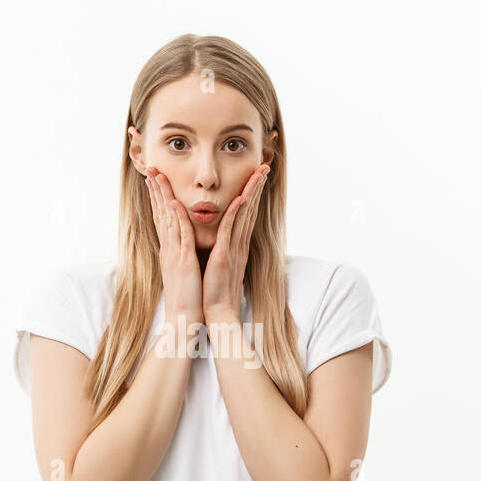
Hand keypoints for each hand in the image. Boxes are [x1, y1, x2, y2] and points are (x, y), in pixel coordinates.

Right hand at [145, 166, 203, 324]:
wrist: (184, 319)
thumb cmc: (187, 299)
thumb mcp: (182, 272)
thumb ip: (180, 256)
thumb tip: (179, 247)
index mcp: (169, 251)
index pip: (162, 219)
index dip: (157, 199)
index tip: (154, 182)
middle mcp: (169, 249)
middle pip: (160, 214)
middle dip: (155, 191)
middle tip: (150, 170)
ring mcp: (175, 254)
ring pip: (168, 219)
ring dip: (164, 196)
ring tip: (158, 176)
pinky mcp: (184, 261)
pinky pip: (182, 234)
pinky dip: (179, 217)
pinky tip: (175, 202)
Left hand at [202, 164, 268, 320]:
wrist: (217, 313)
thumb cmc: (215, 292)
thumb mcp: (221, 265)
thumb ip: (223, 249)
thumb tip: (223, 240)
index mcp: (237, 246)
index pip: (246, 215)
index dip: (252, 195)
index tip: (257, 177)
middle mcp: (239, 244)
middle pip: (251, 210)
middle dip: (257, 187)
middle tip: (264, 167)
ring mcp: (233, 249)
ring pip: (244, 215)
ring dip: (251, 193)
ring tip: (259, 174)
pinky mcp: (224, 256)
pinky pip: (230, 231)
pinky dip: (235, 214)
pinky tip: (240, 199)